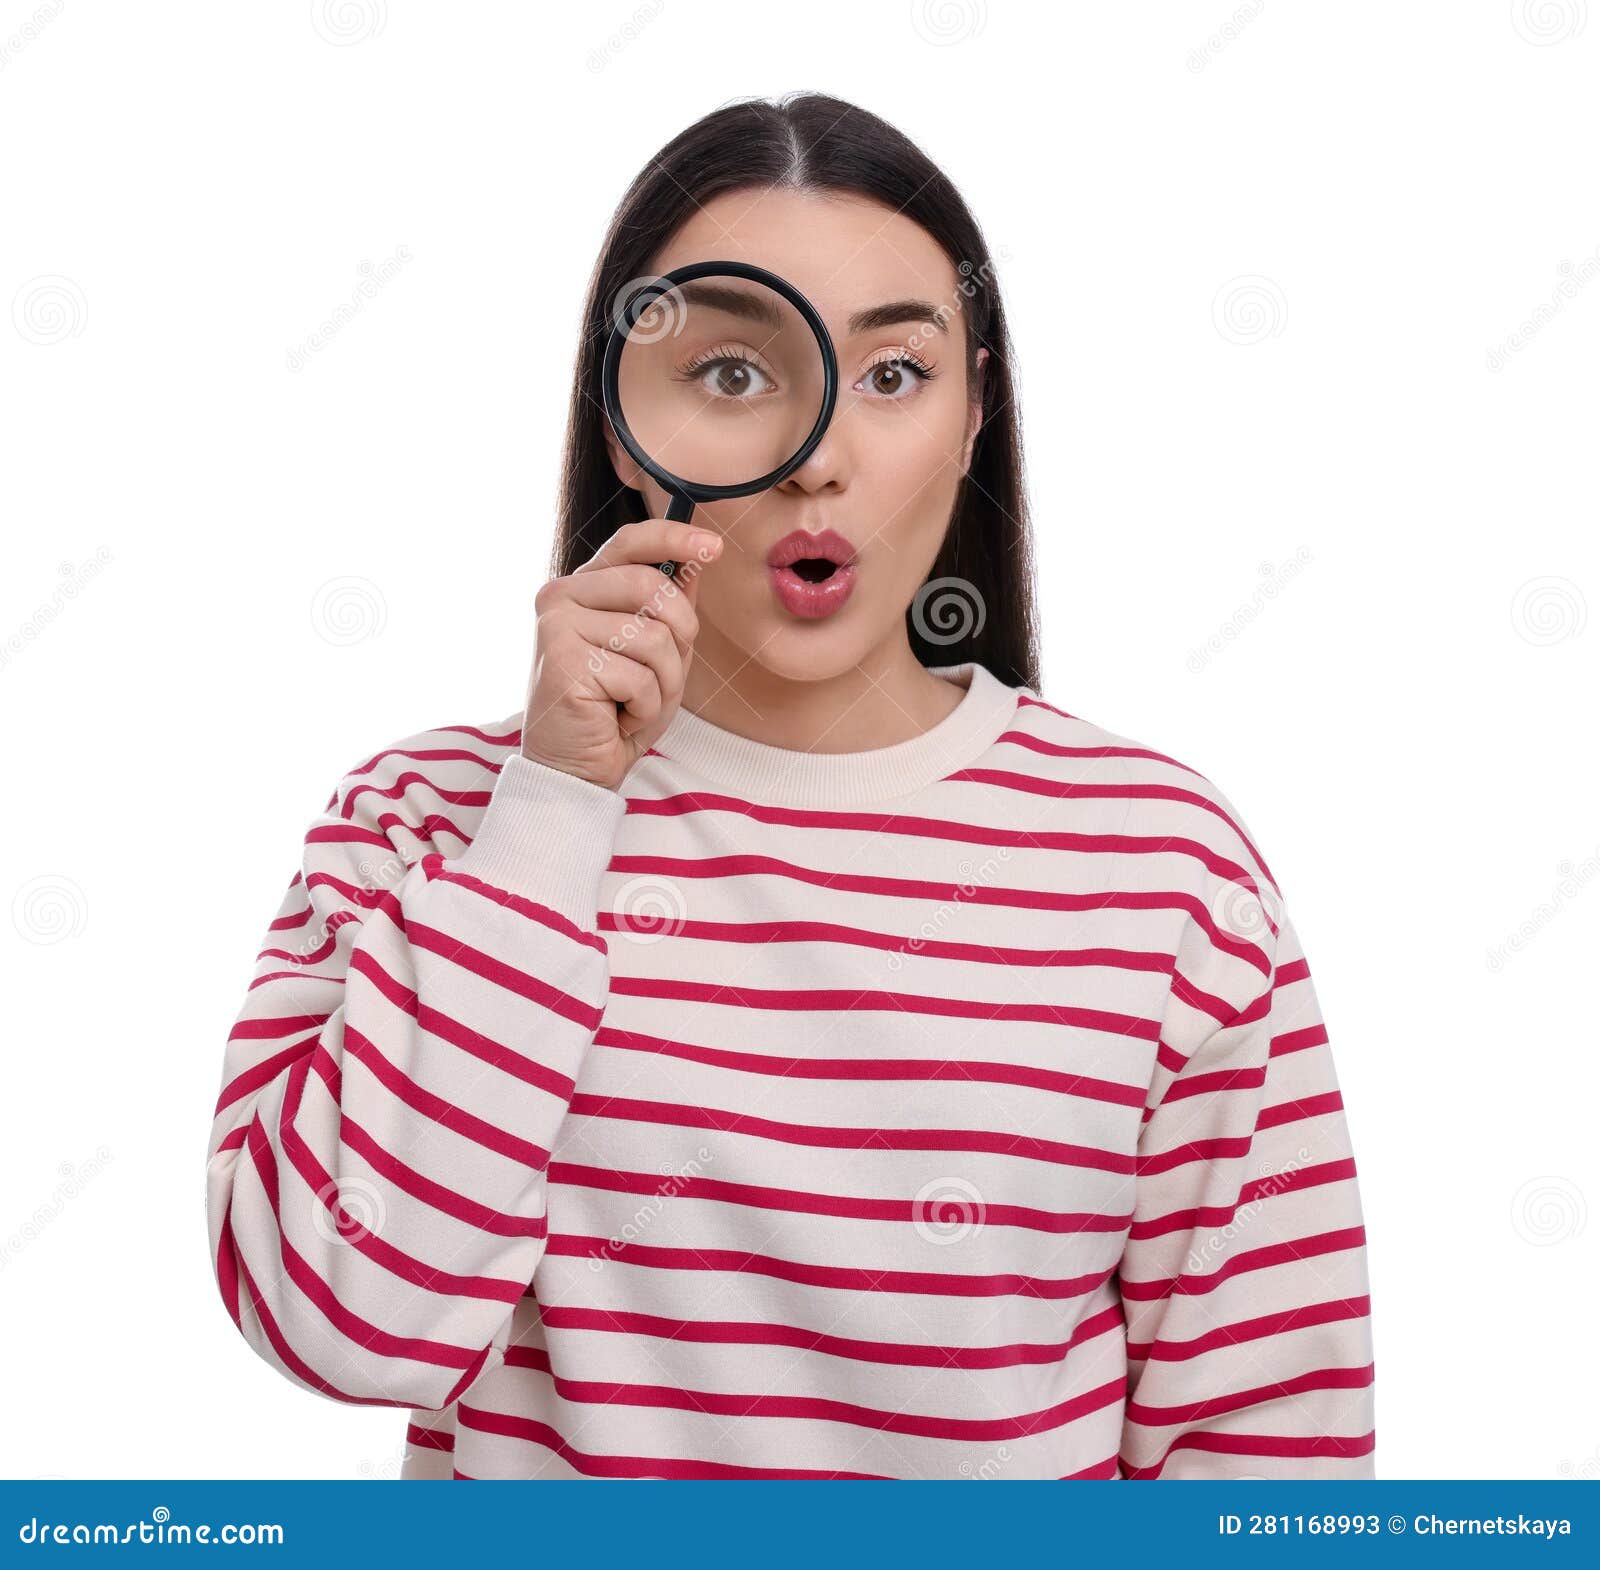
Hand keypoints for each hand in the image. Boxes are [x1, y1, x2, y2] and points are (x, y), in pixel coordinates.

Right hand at [519, 518, 722, 790]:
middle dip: (680, 635)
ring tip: (635, 702)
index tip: (714, 547)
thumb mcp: (656, 655)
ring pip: (652, 636)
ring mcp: (557, 626)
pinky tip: (619, 718)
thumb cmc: (615, 712)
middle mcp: (562, 597)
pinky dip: (645, 707)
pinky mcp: (562, 661)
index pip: (630, 542)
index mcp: (583, 587)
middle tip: (664, 675)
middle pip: (652, 587)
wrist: (577, 769)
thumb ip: (668, 609)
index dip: (675, 537)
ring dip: (663, 682)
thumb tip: (693, 561)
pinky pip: (638, 675)